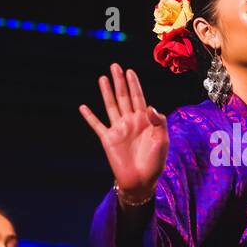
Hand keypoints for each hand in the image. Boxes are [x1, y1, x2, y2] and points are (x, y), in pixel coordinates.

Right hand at [79, 63, 167, 201]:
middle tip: (115, 66)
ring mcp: (118, 129)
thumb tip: (149, 106)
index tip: (130, 70)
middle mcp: (130, 121)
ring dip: (106, 92)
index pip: (139, 97)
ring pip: (111, 106)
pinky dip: (90, 116)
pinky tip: (83, 107)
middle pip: (124, 97)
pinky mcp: (108, 139)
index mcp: (145, 120)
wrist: (142, 181)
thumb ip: (158, 122)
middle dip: (120, 81)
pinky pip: (97, 125)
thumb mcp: (162, 140)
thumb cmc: (155, 162)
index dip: (134, 84)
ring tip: (102, 78)